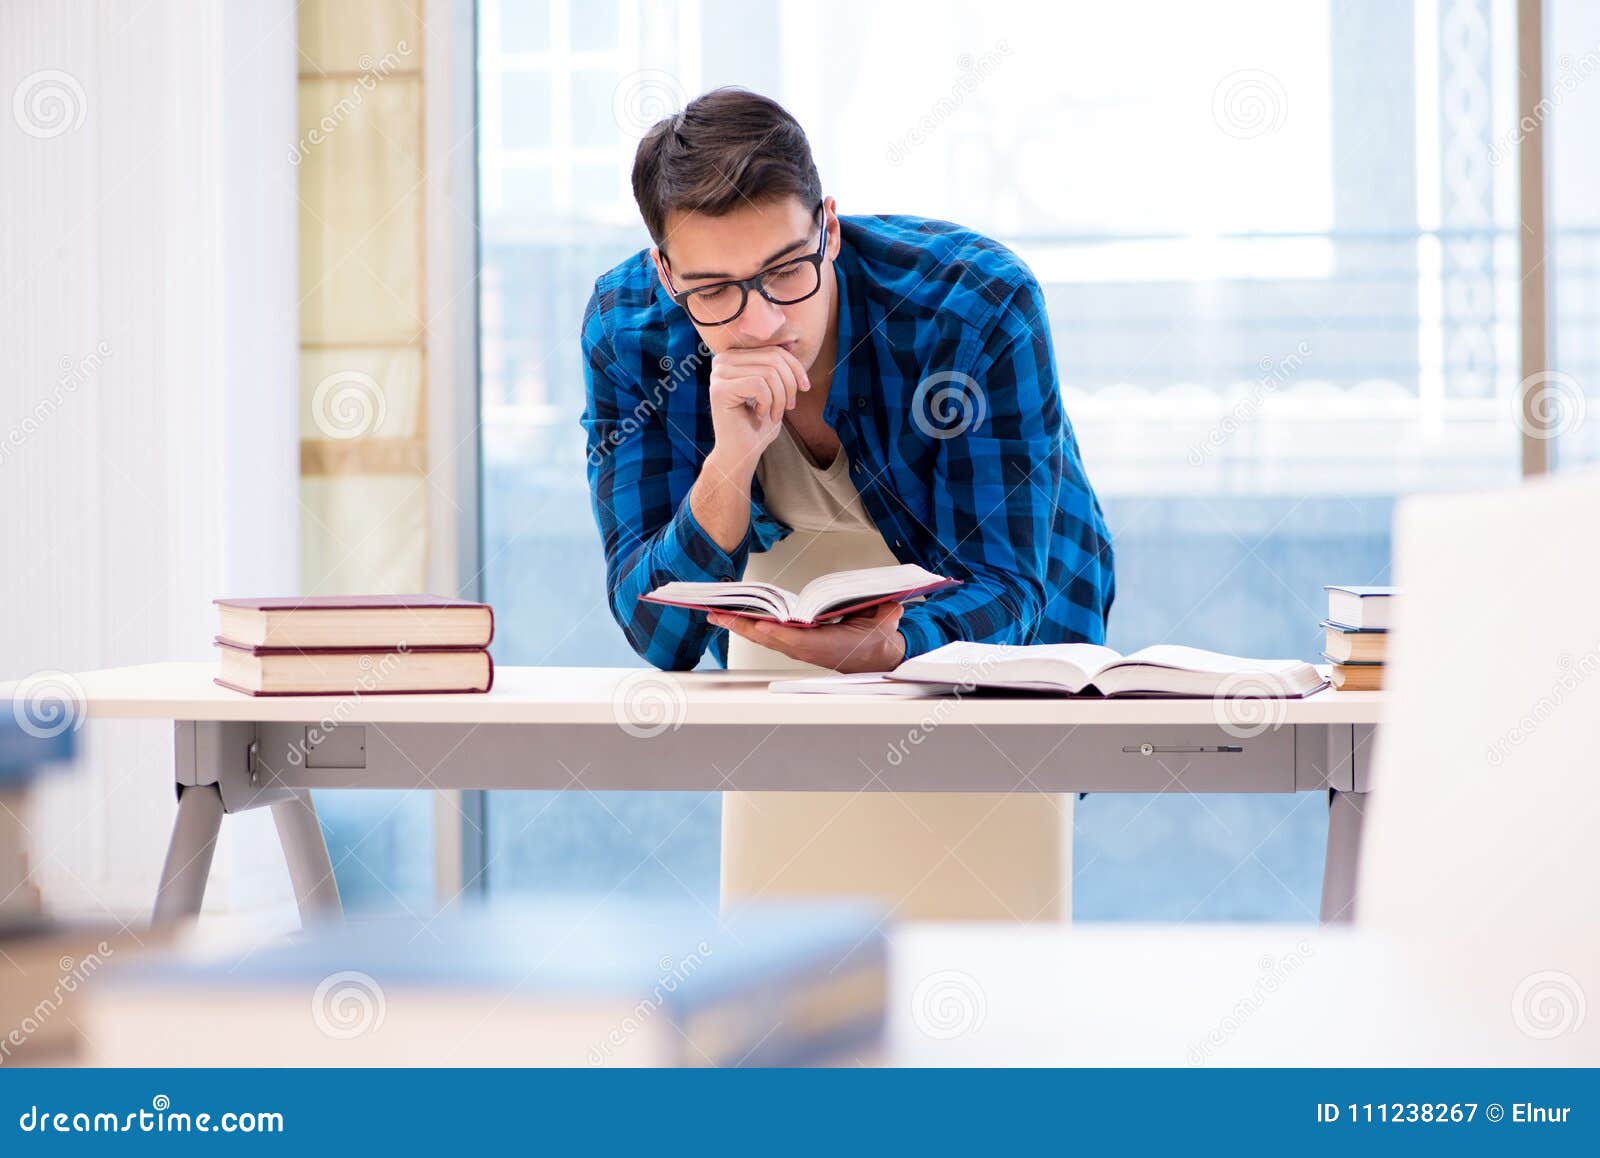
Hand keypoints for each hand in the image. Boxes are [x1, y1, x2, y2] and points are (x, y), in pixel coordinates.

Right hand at [705, 345, 810, 475]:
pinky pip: (760, 386)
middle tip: (788, 408)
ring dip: (780, 398)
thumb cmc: (758, 424)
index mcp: (734, 357)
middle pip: (773, 359)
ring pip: (769, 373)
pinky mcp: (719, 389)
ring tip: (774, 414)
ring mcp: (718, 373)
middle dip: (789, 385)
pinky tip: (759, 415)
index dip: (795, 368)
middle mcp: (722, 360)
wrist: (741, 454)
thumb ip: (777, 366)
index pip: (774, 350)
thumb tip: (789, 341)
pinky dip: (768, 404)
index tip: (804, 389)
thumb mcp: (774, 389)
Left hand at [707, 602, 907, 672]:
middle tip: (719, 615)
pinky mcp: (796, 643)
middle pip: (772, 638)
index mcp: (831, 646)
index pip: (801, 641)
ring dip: (741, 626)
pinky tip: (735, 618)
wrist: (879, 654)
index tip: (761, 626)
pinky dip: (750, 627)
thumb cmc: (878, 636)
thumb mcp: (885, 620)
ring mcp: (801, 648)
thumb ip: (884, 612)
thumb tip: (888, 606)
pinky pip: (769, 635)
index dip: (780, 634)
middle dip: (744, 626)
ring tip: (717, 613)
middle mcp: (811, 649)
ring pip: (766, 637)